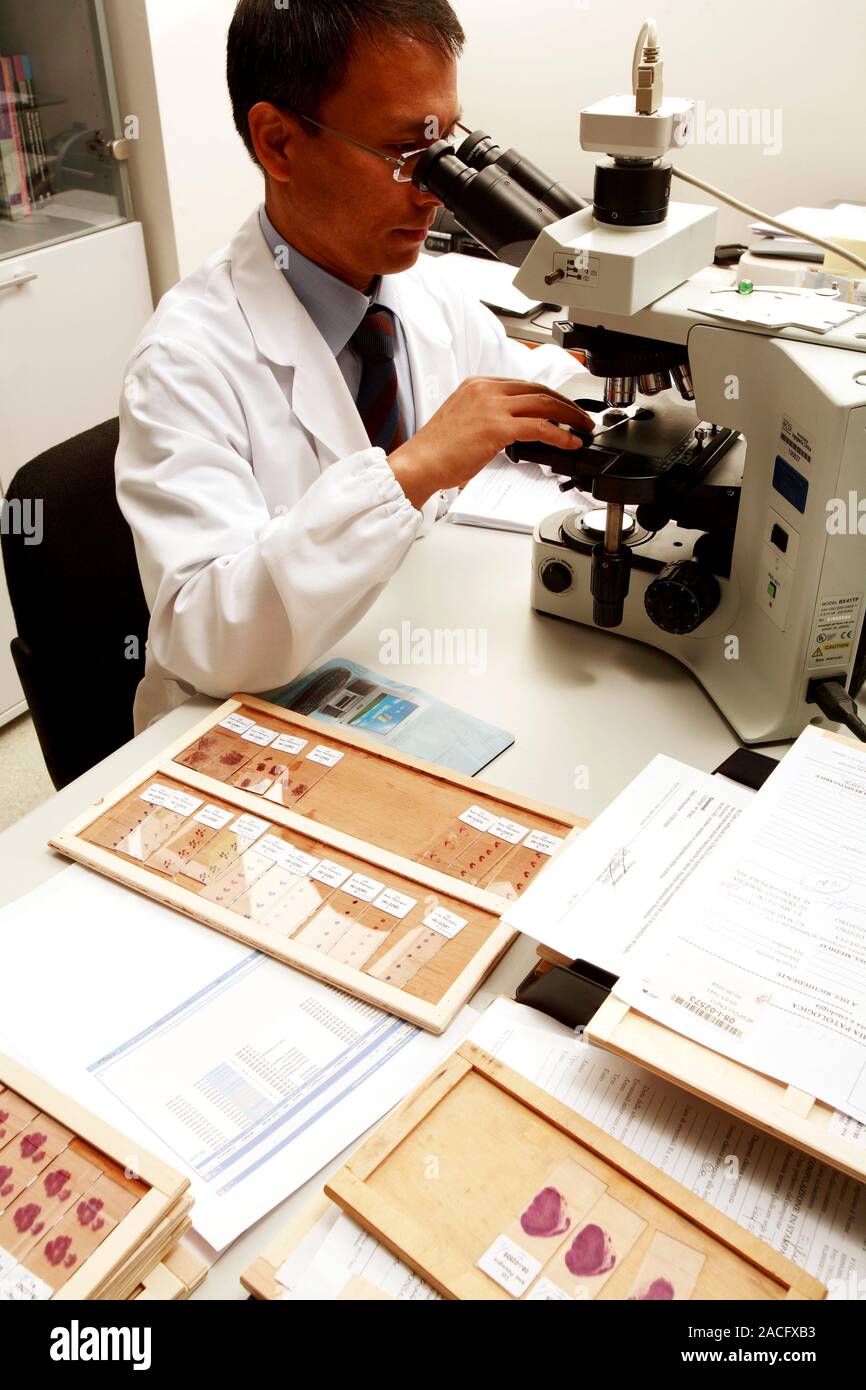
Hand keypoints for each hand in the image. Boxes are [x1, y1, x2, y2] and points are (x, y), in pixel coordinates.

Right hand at [388, 377, 593, 509]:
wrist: (420, 463)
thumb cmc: (437, 451)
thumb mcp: (464, 420)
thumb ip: (489, 416)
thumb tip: (515, 429)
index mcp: (478, 385)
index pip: (523, 385)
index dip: (548, 396)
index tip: (562, 408)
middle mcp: (486, 389)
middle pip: (538, 390)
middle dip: (565, 404)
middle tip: (580, 418)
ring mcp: (492, 406)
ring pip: (544, 404)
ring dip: (569, 416)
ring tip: (582, 429)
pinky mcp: (498, 427)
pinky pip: (540, 426)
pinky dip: (560, 434)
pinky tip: (570, 442)